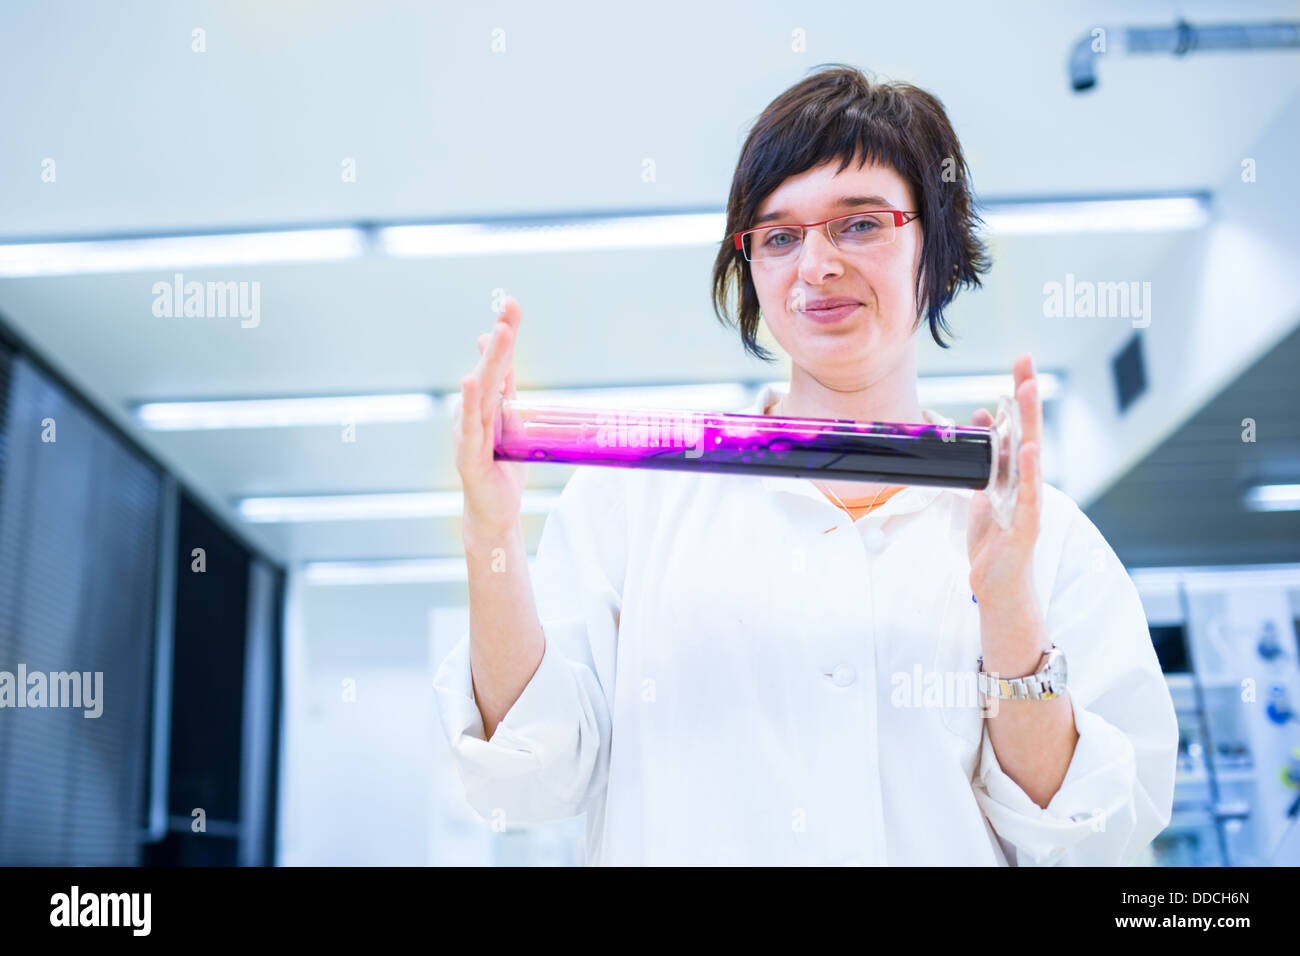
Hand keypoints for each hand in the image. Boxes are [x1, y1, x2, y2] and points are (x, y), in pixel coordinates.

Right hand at [453, 297, 527, 537]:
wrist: (493, 513)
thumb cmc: (502, 466)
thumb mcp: (512, 422)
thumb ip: (506, 390)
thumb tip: (502, 352)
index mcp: (485, 404)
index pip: (497, 363)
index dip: (504, 334)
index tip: (512, 303)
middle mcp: (472, 413)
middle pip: (488, 371)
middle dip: (500, 340)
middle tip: (508, 310)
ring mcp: (468, 433)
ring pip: (481, 393)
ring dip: (489, 363)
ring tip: (496, 335)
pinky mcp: (468, 456)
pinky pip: (471, 428)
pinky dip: (471, 404)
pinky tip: (470, 382)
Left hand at [966, 353, 1042, 609]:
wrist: (999, 586)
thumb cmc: (993, 540)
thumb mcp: (984, 491)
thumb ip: (986, 457)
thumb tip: (981, 418)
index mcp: (1016, 473)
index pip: (1019, 426)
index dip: (1019, 395)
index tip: (1021, 361)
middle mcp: (1027, 483)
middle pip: (1029, 431)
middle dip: (1026, 396)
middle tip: (1026, 361)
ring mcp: (1029, 503)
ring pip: (1031, 457)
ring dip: (1029, 423)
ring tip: (1026, 392)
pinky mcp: (1025, 526)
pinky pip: (1028, 495)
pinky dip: (1030, 472)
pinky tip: (1030, 451)